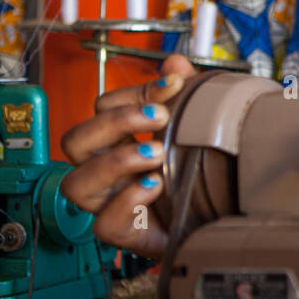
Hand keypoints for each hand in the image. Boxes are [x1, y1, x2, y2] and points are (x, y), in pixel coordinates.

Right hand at [60, 54, 198, 258]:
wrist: (224, 220)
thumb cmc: (202, 174)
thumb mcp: (198, 128)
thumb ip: (185, 94)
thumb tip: (175, 63)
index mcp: (118, 142)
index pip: (102, 108)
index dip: (134, 93)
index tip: (174, 85)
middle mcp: (106, 173)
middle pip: (75, 140)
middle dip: (114, 123)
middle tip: (160, 117)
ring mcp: (110, 205)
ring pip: (76, 185)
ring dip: (115, 163)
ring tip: (158, 155)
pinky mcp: (127, 236)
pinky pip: (104, 225)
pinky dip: (127, 203)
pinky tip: (156, 187)